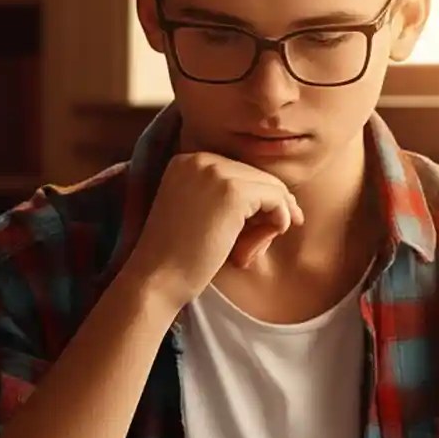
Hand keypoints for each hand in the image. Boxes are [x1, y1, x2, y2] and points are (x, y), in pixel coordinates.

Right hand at [122, 152, 304, 306]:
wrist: (156, 278)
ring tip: (257, 246)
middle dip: (268, 207)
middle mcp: (200, 158)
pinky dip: (281, 218)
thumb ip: (225, 197)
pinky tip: (274, 235)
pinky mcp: (233, 192)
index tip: (262, 225)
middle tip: (267, 238)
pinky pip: (276, 197)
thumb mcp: (199, 214)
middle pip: (255, 176)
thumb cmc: (178, 258)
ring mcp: (216, 172)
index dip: (254, 199)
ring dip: (274, 216)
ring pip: (269, 186)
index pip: (237, 171)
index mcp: (186, 160)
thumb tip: (282, 194)